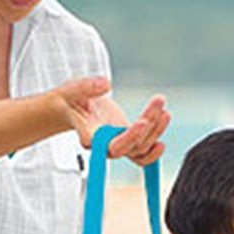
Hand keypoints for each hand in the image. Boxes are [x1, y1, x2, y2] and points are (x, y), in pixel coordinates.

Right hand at [55, 78, 169, 166]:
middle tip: (158, 108)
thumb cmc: (69, 100)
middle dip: (148, 129)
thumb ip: (86, 87)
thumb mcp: (72, 89)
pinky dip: (156, 136)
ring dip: (156, 129)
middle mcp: (105, 146)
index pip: (111, 145)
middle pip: (131, 147)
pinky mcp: (126, 138)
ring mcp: (117, 143)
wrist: (70, 106)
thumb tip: (105, 85)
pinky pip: (143, 148)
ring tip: (162, 107)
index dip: (129, 138)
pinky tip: (164, 117)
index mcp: (90, 137)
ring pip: (141, 147)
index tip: (142, 122)